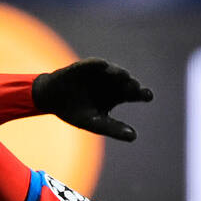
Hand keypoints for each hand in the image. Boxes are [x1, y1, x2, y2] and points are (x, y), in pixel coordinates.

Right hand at [31, 58, 152, 141]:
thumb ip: (114, 128)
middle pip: (126, 81)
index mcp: (116, 96)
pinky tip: (103, 65)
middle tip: (135, 88)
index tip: (148, 96)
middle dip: (131, 83)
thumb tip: (134, 137)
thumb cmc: (75, 112)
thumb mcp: (95, 123)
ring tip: (123, 76)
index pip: (134, 93)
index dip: (142, 93)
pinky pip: (92, 64)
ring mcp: (99, 73)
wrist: (52, 100)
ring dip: (118, 72)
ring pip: (113, 70)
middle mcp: (111, 82)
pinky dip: (97, 64)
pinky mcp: (85, 66)